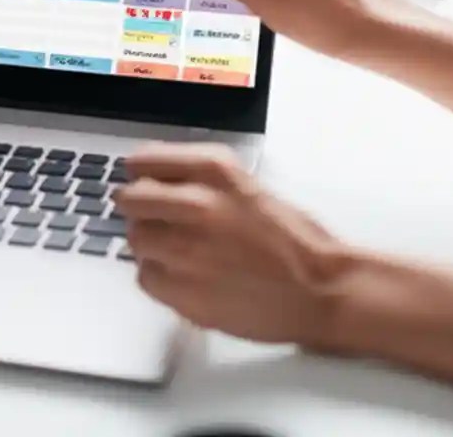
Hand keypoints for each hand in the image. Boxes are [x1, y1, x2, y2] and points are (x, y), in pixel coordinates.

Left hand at [115, 143, 351, 346]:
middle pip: (131, 200)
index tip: (143, 179)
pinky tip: (184, 276)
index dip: (141, 172)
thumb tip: (152, 175)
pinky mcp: (182, 291)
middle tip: (156, 219)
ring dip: (150, 243)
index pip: (145, 161)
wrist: (322, 291)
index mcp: (216, 172)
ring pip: (136, 239)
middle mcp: (196, 205)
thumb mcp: (247, 186)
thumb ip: (199, 177)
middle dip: (139, 207)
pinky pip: (145, 277)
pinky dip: (158, 275)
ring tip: (178, 251)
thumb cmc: (294, 240)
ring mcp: (185, 250)